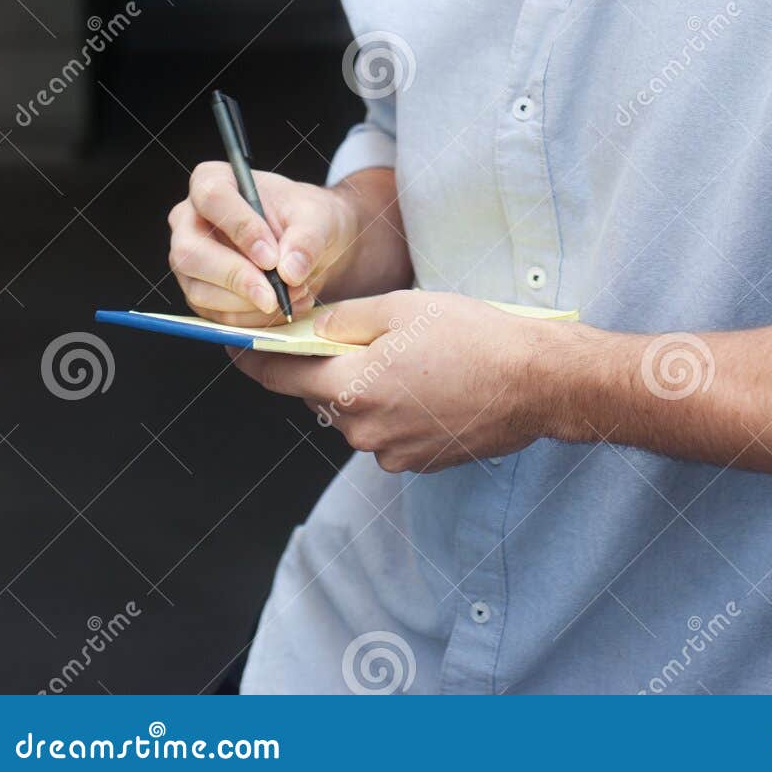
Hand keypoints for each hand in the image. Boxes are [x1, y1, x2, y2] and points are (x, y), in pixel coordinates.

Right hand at [167, 162, 356, 326]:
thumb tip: (289, 271)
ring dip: (248, 304)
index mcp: (212, 181)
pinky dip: (252, 320)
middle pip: (191, 252)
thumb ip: (307, 238)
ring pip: (200, 291)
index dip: (240, 227)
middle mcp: (190, 221)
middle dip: (236, 278)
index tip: (272, 257)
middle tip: (276, 295)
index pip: (212, 198)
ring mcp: (191, 262)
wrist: (309, 245)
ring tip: (293, 296)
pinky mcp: (200, 294)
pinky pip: (215, 318)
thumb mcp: (318, 217)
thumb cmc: (306, 218)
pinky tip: (284, 308)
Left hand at [226, 289, 578, 470]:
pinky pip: (386, 431)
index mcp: (353, 386)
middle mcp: (363, 428)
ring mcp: (390, 452)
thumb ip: (347, 319)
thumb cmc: (476, 337)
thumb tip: (311, 327)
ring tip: (414, 358)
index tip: (235, 347)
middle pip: (322, 394)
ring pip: (356, 412)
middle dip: (330, 365)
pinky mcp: (416, 462)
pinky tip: (430, 384)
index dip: (254, 359)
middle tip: (363, 334)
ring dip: (368, 387)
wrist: (536, 382)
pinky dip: (395, 408)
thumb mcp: (404, 308)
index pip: (281, 377)